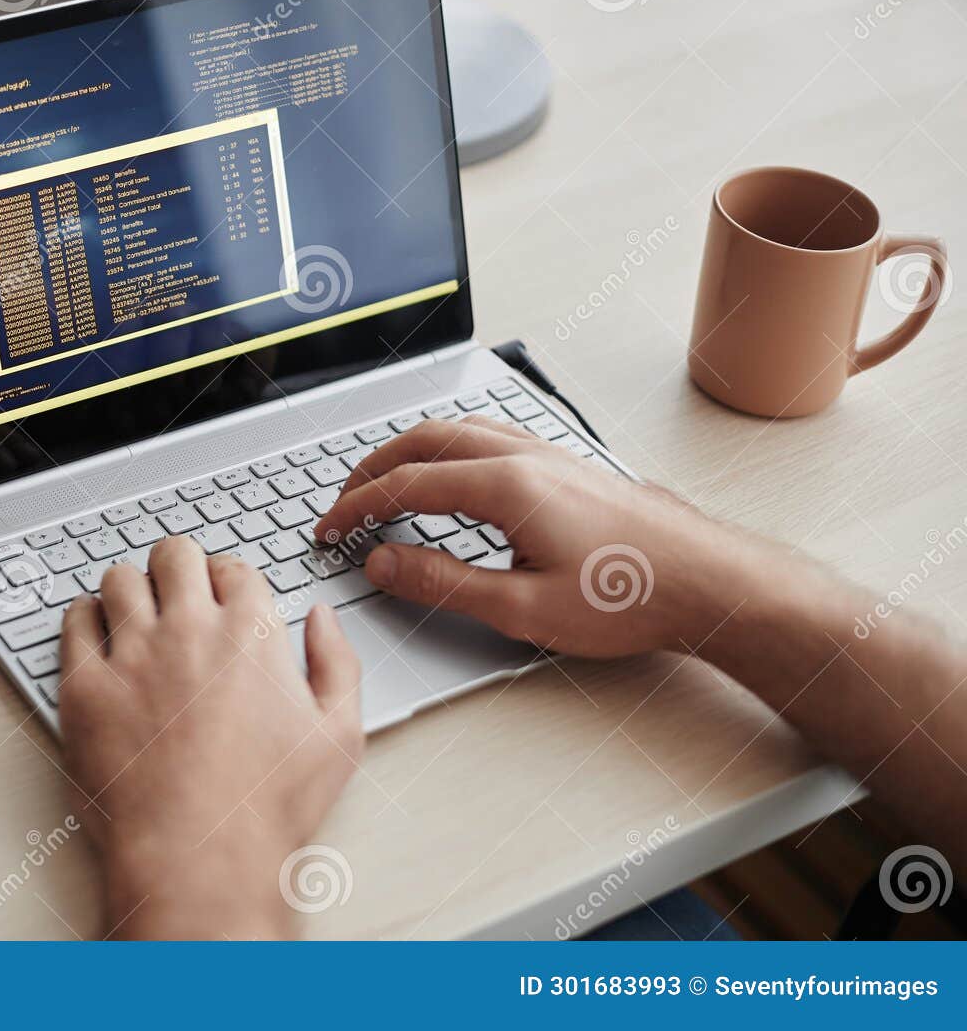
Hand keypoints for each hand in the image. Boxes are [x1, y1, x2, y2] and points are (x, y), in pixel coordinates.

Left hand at [58, 535, 362, 938]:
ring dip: (132, 589)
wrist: (198, 864)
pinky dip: (85, 619)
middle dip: (179, 567)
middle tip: (178, 593)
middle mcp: (188, 630)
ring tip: (136, 613)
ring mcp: (130, 655)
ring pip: (119, 578)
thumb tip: (322, 620)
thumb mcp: (339, 736)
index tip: (222, 599)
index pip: (233, 567)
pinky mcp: (84, 688)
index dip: (228, 580)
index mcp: (250, 633)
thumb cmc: (265, 811)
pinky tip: (97, 636)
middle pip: (174, 554)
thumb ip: (337, 663)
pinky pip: (73, 622)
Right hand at [313, 416, 773, 657]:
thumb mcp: (522, 609)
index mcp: (505, 487)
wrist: (708, 582)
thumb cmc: (629, 597)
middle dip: (372, 468)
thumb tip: (383, 564)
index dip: (356, 507)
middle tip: (343, 501)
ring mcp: (547, 453)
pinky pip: (488, 434)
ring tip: (384, 481)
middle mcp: (523, 457)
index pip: (405, 485)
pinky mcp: (566, 464)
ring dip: (408, 451)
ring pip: (457, 429)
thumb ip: (443, 583)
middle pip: (423, 441)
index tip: (330, 530)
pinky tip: (450, 471)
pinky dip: (446, 447)